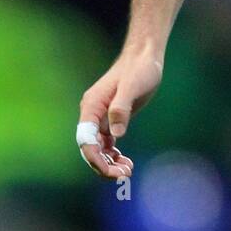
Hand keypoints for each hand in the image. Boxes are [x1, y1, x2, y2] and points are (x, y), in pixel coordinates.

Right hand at [77, 45, 163, 178]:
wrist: (145, 56)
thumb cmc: (140, 69)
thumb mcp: (132, 87)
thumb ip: (121, 108)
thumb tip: (116, 134)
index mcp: (91, 106)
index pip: (86, 139)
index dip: (95, 158)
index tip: (110, 171)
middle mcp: (92, 113)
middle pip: (90, 147)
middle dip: (103, 164)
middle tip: (124, 174)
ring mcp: (101, 117)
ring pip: (99, 148)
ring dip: (110, 162)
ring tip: (128, 171)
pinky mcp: (112, 119)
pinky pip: (108, 143)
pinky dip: (114, 155)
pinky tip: (126, 162)